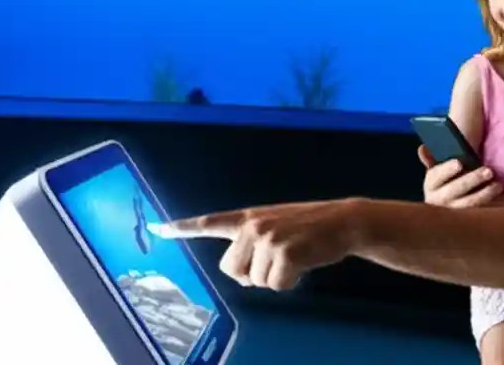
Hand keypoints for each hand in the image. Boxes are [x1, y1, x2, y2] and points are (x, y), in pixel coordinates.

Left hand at [150, 200, 356, 290]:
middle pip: (231, 270)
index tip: (158, 230)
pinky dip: (290, 282)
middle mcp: (253, 226)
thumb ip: (254, 241)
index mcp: (250, 217)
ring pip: (255, 281)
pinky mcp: (283, 254)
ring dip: (275, 277)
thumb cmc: (312, 228)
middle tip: (277, 262)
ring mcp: (267, 239)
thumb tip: (245, 276)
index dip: (182, 228)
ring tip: (296, 257)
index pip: (210, 222)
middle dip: (251, 274)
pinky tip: (304, 263)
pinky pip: (275, 286)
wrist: (345, 221)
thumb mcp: (279, 224)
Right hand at [417, 145, 501, 207]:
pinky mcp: (467, 223)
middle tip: (488, 171)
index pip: (436, 176)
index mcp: (431, 185)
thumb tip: (422, 148)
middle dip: (472, 179)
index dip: (447, 169)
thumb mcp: (440, 172)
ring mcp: (453, 214)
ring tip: (497, 185)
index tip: (459, 163)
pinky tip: (501, 199)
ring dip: (484, 194)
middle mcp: (438, 201)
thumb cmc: (449, 183)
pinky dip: (491, 206)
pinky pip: (479, 215)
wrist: (451, 210)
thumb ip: (432, 160)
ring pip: (469, 204)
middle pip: (455, 190)